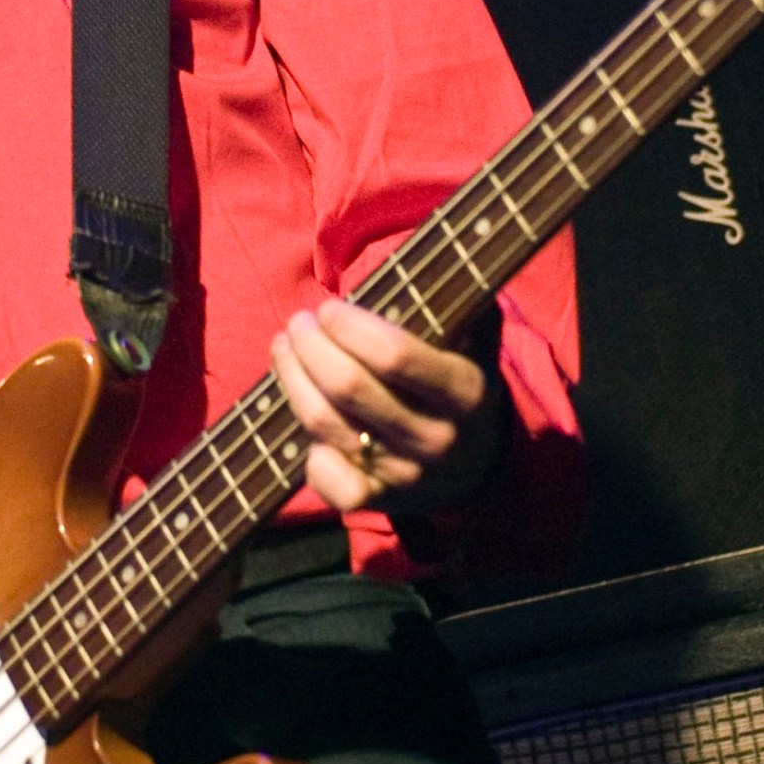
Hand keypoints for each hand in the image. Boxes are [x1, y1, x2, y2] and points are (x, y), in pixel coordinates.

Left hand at [270, 298, 506, 515]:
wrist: (479, 466)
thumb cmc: (462, 384)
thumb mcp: (477, 344)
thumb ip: (462, 303)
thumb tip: (427, 262)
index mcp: (464, 391)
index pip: (394, 356)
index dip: (350, 327)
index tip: (329, 309)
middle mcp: (435, 436)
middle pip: (349, 387)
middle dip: (310, 346)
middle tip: (298, 323)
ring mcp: (405, 473)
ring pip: (326, 424)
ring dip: (293, 378)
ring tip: (284, 347)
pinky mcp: (380, 501)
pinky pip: (330, 483)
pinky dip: (309, 450)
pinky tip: (302, 414)